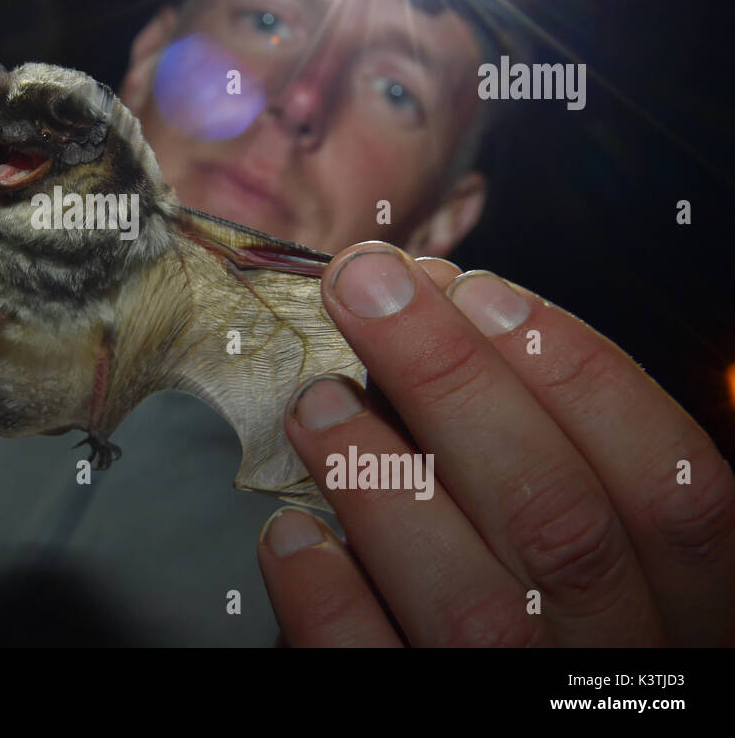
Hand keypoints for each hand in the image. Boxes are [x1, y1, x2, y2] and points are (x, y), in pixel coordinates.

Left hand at [258, 241, 734, 645]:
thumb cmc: (554, 630)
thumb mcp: (605, 565)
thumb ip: (558, 472)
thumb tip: (445, 337)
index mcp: (698, 615)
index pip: (674, 482)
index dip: (576, 371)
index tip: (478, 293)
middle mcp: (628, 675)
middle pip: (560, 517)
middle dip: (452, 379)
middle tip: (364, 289)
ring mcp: (532, 716)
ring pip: (475, 604)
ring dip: (382, 479)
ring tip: (317, 405)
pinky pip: (377, 680)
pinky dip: (330, 602)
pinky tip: (291, 537)